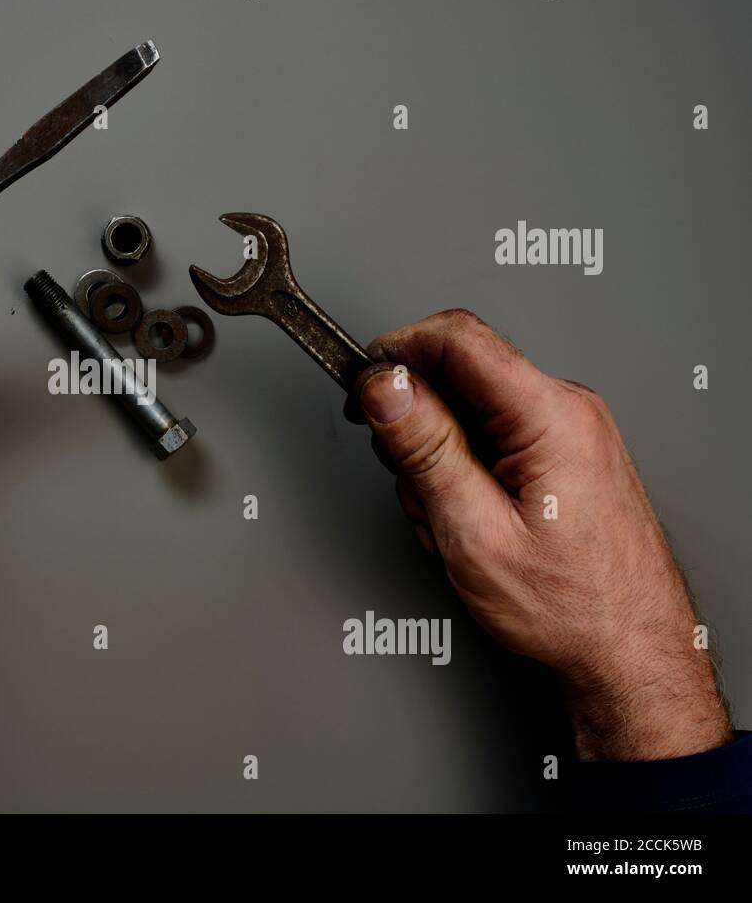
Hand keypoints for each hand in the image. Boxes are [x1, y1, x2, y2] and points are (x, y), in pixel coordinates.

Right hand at [348, 309, 731, 760]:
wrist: (629, 652)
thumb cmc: (571, 606)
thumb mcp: (473, 530)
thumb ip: (424, 449)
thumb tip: (384, 385)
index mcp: (550, 415)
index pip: (457, 338)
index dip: (396, 352)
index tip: (362, 384)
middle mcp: (566, 409)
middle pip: (457, 374)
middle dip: (415, 426)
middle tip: (412, 483)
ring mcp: (567, 430)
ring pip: (467, 411)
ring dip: (438, 461)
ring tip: (451, 519)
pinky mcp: (561, 452)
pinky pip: (490, 438)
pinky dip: (463, 474)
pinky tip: (471, 519)